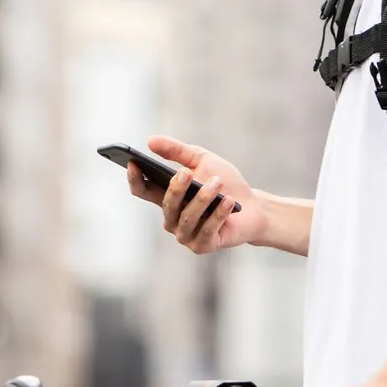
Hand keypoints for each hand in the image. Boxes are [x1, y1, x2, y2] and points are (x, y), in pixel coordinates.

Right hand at [125, 136, 262, 254]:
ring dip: (203, 199)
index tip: (133, 163)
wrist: (254, 206)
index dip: (135, 179)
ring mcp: (186, 235)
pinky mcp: (203, 246)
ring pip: (187, 218)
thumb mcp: (202, 161)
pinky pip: (207, 230)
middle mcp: (172, 219)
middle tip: (186, 171)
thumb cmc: (226, 183)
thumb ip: (177, 151)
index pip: (143, 191)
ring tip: (217, 183)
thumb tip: (150, 141)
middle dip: (176, 188)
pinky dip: (218, 214)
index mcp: (168, 198)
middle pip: (166, 205)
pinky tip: (227, 201)